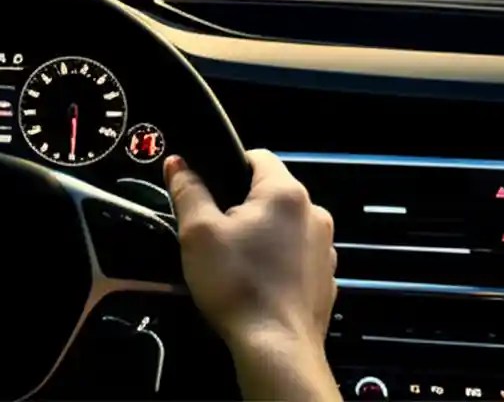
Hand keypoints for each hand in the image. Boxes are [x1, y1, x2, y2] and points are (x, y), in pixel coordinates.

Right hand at [164, 150, 338, 401]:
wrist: (276, 347)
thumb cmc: (237, 284)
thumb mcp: (199, 233)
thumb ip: (188, 190)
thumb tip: (177, 163)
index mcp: (286, 193)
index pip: (258, 156)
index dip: (229, 166)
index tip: (209, 190)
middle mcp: (315, 214)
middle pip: (272, 193)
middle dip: (244, 206)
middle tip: (216, 232)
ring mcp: (325, 248)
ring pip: (286, 226)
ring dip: (264, 234)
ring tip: (237, 262)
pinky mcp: (326, 278)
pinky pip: (298, 256)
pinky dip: (279, 261)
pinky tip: (258, 282)